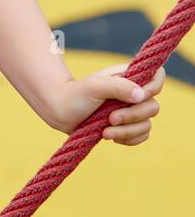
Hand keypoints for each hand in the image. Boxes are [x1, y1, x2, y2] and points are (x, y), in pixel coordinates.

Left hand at [50, 63, 164, 144]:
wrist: (59, 111)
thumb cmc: (74, 94)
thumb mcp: (94, 87)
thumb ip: (118, 87)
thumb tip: (141, 95)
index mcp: (130, 77)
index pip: (157, 76)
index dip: (153, 88)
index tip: (135, 97)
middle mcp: (133, 93)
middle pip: (153, 107)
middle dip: (133, 116)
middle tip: (110, 118)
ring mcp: (130, 111)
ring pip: (146, 125)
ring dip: (127, 131)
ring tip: (105, 132)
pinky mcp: (125, 127)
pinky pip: (141, 136)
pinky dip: (128, 139)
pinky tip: (110, 136)